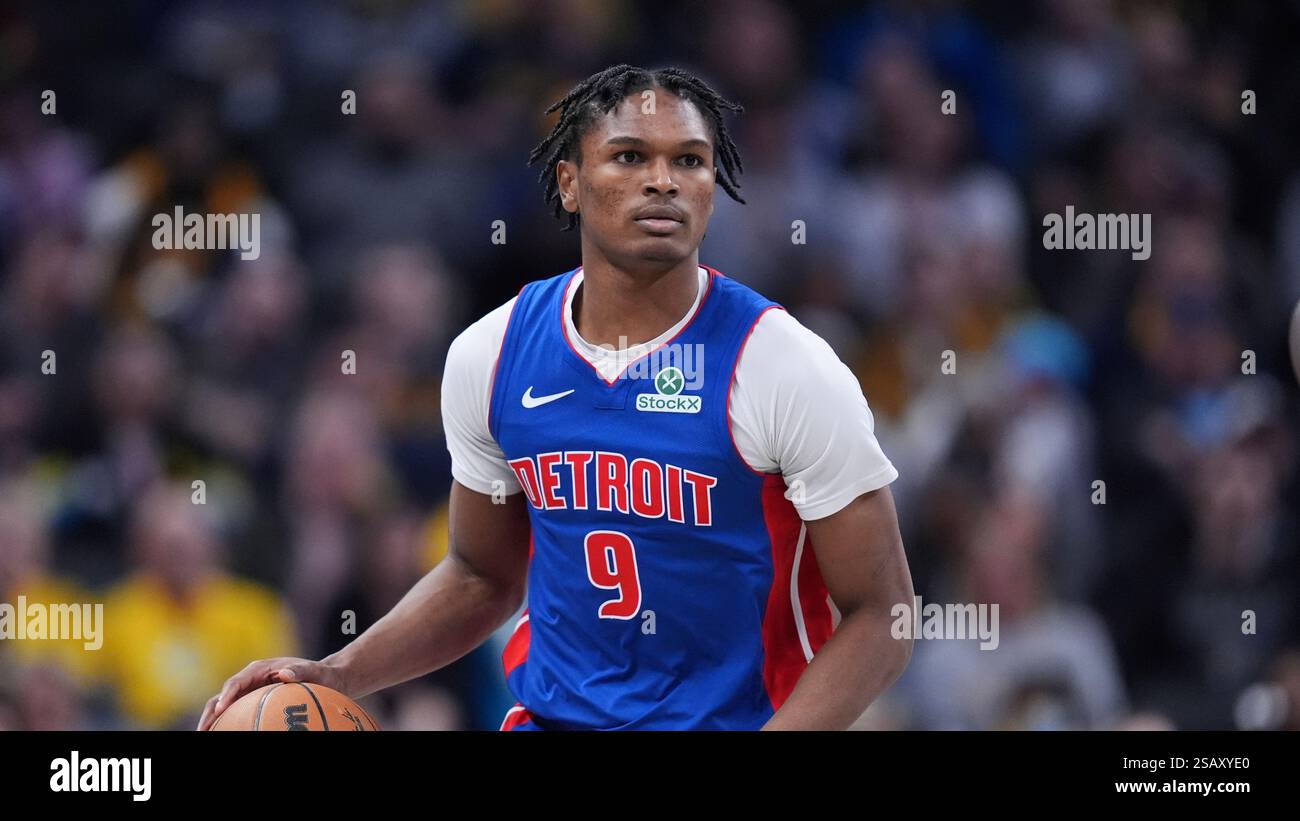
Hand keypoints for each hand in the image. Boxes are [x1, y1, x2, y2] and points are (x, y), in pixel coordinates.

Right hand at [196, 657, 347, 730]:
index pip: (237, 682)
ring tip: (204, 735)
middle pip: (223, 696)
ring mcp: (249, 692)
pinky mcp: (252, 702)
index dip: (227, 695)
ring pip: (224, 707)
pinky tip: (223, 735)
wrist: (325, 678)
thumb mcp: (316, 671)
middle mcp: (250, 679)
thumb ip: (301, 670)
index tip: (221, 709)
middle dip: (211, 713)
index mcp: (260, 669)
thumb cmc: (321, 674)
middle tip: (203, 730)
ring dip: (213, 721)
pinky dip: (226, 725)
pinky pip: (236, 714)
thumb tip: (285, 674)